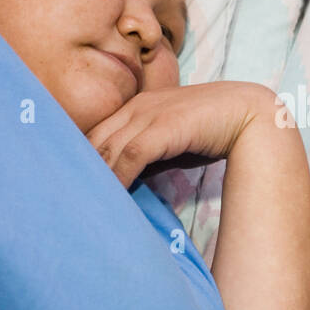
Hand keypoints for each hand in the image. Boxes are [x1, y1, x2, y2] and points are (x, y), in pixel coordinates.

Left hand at [84, 81, 275, 188]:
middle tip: (61, 199)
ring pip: (108, 148)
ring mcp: (150, 113)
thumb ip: (147, 157)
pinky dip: (117, 176)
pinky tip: (110, 196)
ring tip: (80, 204)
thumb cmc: (211, 132)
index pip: (96, 133)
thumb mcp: (171, 143)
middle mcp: (138, 106)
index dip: (79, 159)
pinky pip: (130, 154)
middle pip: (94, 140)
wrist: (249, 113)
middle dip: (76, 169)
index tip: (66, 184)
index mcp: (137, 106)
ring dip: (93, 178)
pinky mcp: (164, 125)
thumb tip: (124, 184)